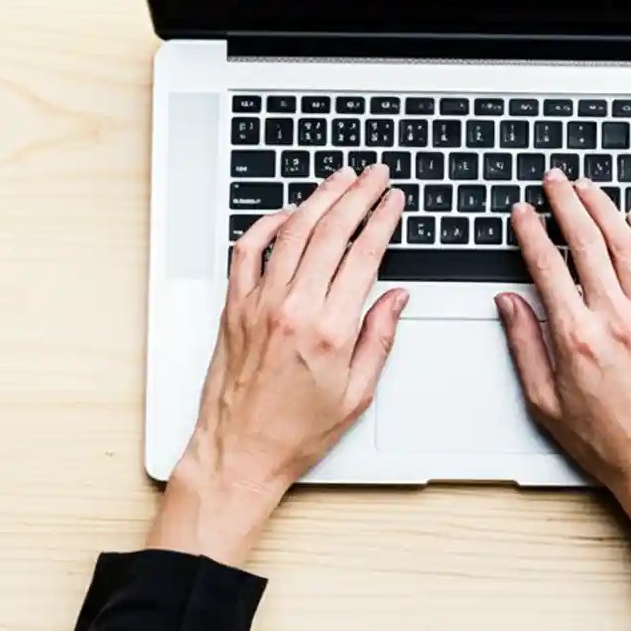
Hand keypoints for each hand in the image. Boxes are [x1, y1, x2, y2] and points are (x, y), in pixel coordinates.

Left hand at [147, 165, 407, 565]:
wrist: (239, 454)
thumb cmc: (296, 432)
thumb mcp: (358, 394)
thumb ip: (379, 338)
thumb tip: (396, 297)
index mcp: (329, 330)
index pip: (363, 255)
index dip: (382, 220)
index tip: (394, 201)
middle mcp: (292, 309)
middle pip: (330, 232)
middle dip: (358, 196)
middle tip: (375, 176)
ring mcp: (258, 304)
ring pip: (292, 232)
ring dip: (319, 198)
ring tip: (340, 180)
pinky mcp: (234, 307)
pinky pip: (248, 250)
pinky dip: (268, 224)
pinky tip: (288, 213)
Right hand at [496, 169, 630, 554]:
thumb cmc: (604, 442)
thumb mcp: (544, 402)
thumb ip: (524, 345)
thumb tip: (509, 303)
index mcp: (575, 338)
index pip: (547, 265)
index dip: (530, 231)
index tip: (522, 212)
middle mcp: (614, 320)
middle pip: (587, 242)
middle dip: (566, 203)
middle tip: (553, 181)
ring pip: (627, 245)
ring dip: (605, 209)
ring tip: (589, 188)